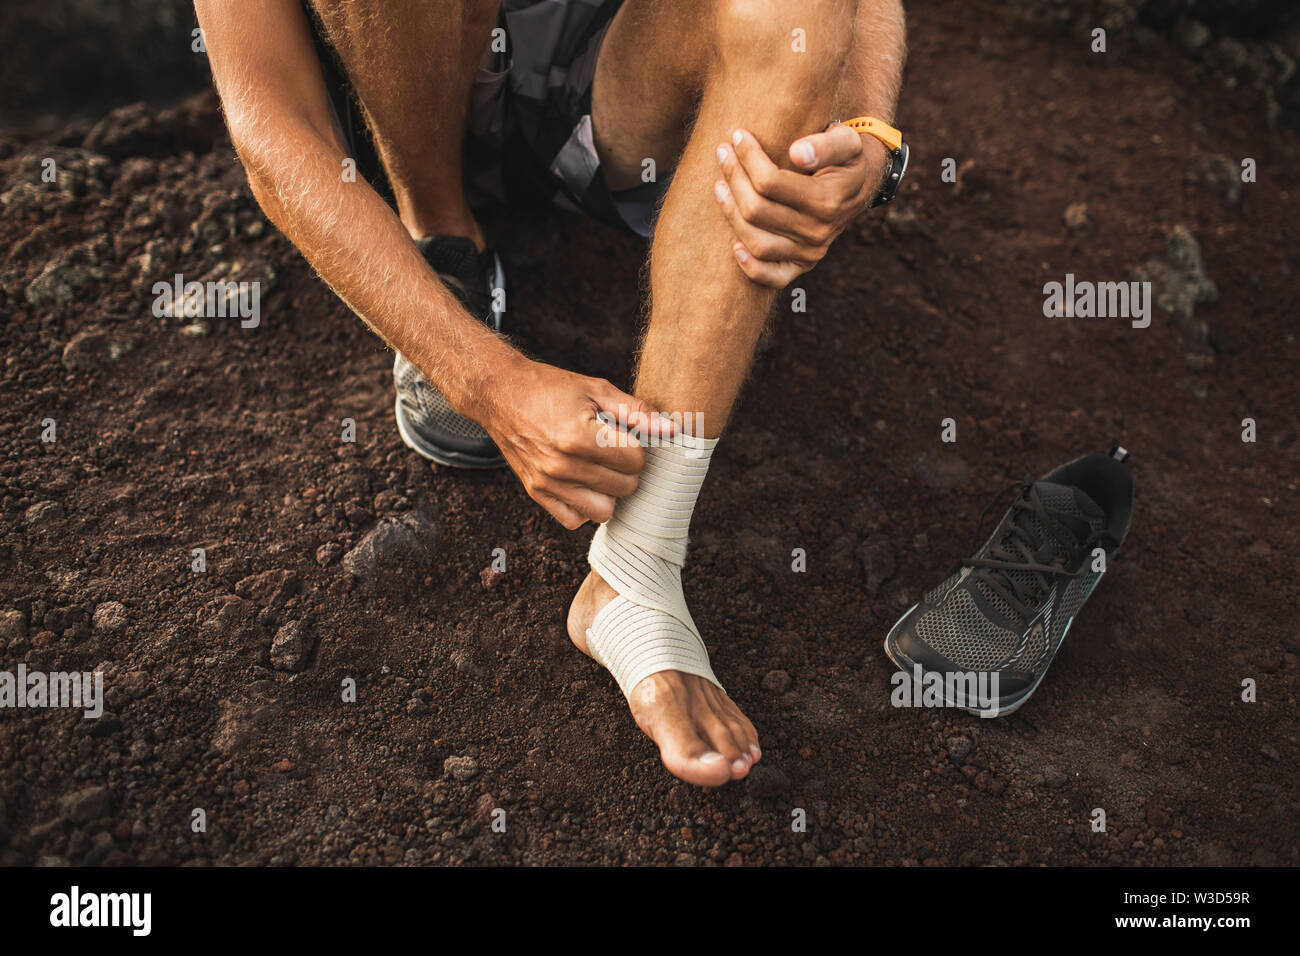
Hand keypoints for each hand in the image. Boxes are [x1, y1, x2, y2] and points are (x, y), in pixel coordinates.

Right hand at [477, 356, 674, 528]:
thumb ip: (636, 411)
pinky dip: (584, 507)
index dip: (636, 447)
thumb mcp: (596, 390)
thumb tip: (672, 430)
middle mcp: (562, 464)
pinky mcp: (536, 492)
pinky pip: (574, 520)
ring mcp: (547, 482)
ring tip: (601, 470)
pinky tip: (583, 483)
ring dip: (609, 492)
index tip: (623, 436)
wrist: (501, 394)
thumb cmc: (551, 388)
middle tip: (613, 451)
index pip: (635, 461)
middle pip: (625, 487)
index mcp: (579, 436)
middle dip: (626, 469)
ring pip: (604, 511)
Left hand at [714, 124, 886, 287]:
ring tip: (719, 186)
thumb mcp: (846, 141)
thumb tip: (797, 154)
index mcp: (827, 200)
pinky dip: (750, 267)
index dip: (748, 158)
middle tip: (723, 153)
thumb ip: (826, 144)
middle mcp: (818, 232)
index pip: (771, 182)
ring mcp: (810, 252)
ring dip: (731, 214)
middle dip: (734, 178)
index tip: (738, 136)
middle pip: (757, 211)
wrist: (859, 186)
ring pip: (757, 242)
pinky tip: (733, 245)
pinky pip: (772, 277)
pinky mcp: (802, 266)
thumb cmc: (845, 158)